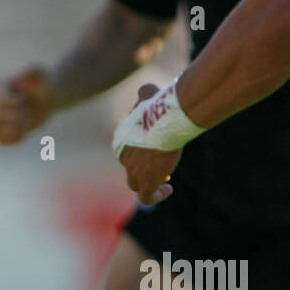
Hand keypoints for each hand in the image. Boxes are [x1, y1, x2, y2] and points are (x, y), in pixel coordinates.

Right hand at [0, 65, 51, 144]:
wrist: (46, 96)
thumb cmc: (43, 81)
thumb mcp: (40, 72)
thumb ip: (32, 70)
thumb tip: (23, 73)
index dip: (13, 104)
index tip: (23, 99)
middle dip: (15, 119)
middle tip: (26, 113)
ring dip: (12, 132)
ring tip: (25, 127)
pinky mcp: (4, 129)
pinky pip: (1, 141)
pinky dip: (12, 140)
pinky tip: (24, 134)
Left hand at [117, 84, 181, 204]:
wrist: (164, 120)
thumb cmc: (157, 105)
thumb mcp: (148, 94)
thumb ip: (144, 93)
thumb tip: (146, 91)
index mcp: (120, 140)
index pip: (126, 152)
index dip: (140, 154)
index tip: (155, 151)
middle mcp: (123, 157)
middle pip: (131, 168)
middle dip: (144, 168)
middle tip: (161, 165)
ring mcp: (133, 171)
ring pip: (135, 184)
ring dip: (149, 183)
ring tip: (165, 179)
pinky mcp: (146, 182)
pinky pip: (146, 197)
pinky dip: (156, 196)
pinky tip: (169, 188)